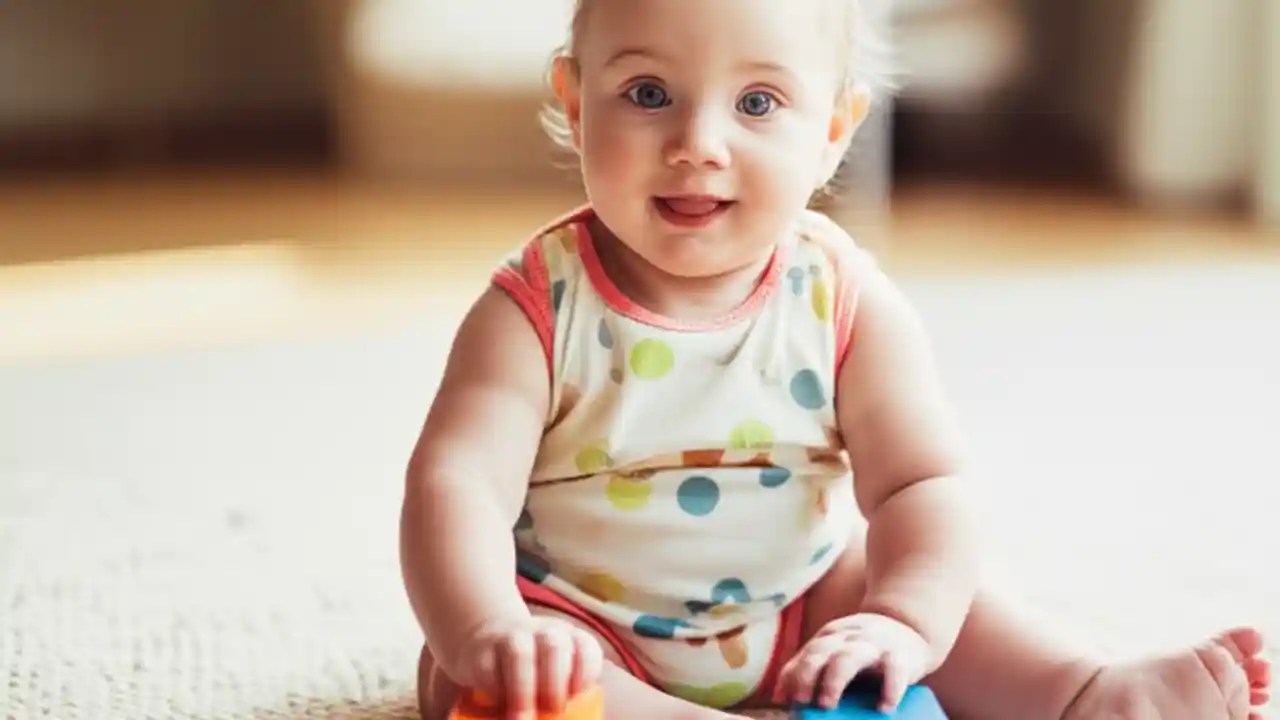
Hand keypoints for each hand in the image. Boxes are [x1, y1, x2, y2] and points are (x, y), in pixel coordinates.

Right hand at [454, 615, 604, 717]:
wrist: (488, 640)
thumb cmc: (533, 669)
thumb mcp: (556, 673)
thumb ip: (565, 691)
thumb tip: (569, 717)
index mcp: (570, 638)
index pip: (586, 648)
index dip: (585, 674)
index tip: (575, 696)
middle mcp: (543, 632)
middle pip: (554, 647)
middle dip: (554, 684)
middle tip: (552, 710)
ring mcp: (511, 637)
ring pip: (519, 653)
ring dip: (522, 691)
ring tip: (521, 718)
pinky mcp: (481, 649)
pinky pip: (489, 669)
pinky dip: (496, 692)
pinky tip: (500, 705)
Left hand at [775, 612, 932, 712]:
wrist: (909, 624)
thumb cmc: (863, 648)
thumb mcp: (834, 651)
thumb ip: (808, 667)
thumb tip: (780, 696)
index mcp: (830, 638)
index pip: (807, 653)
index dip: (794, 675)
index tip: (786, 699)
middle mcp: (848, 638)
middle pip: (821, 651)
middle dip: (807, 675)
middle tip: (801, 701)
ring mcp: (874, 644)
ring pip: (850, 656)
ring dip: (834, 680)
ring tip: (826, 705)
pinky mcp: (901, 655)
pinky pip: (894, 669)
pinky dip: (889, 688)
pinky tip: (884, 708)